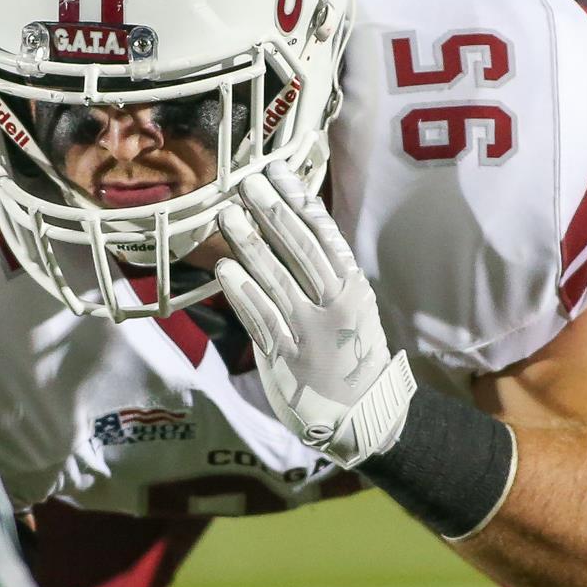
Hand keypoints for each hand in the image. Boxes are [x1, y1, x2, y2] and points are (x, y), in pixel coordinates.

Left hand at [215, 163, 415, 467]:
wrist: (361, 415)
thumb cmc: (351, 353)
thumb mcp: (354, 309)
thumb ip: (327, 274)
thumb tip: (294, 226)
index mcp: (352, 287)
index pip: (323, 235)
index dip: (298, 200)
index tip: (277, 172)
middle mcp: (334, 305)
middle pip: (298, 249)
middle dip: (270, 212)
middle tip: (246, 182)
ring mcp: (310, 331)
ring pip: (275, 278)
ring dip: (248, 244)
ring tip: (226, 215)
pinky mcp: (287, 357)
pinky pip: (261, 319)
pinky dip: (242, 293)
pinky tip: (224, 270)